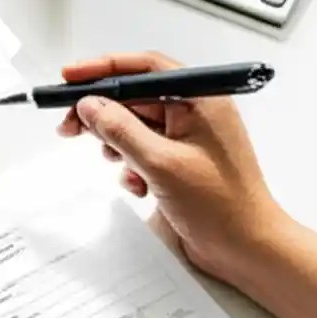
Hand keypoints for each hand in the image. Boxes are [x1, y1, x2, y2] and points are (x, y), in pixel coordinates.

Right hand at [56, 52, 293, 282]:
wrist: (247, 250)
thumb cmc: (220, 205)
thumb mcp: (161, 163)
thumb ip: (120, 130)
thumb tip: (89, 105)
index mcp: (200, 99)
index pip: (144, 68)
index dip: (104, 68)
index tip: (70, 77)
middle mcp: (194, 113)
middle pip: (134, 97)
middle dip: (101, 112)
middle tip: (69, 126)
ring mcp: (187, 139)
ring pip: (134, 126)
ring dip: (116, 144)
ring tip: (116, 163)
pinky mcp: (179, 163)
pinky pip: (142, 152)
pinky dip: (132, 167)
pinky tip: (139, 187)